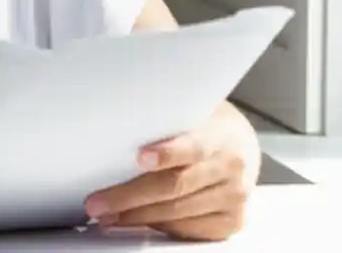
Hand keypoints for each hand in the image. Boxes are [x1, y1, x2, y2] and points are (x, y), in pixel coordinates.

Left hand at [83, 112, 257, 241]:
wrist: (243, 147)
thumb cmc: (207, 128)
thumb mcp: (193, 112)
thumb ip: (166, 121)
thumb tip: (114, 123)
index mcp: (222, 135)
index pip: (194, 146)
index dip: (167, 153)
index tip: (140, 158)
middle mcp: (231, 168)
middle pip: (176, 187)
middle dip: (130, 196)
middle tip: (98, 201)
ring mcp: (233, 198)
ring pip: (176, 213)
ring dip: (135, 216)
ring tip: (106, 214)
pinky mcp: (230, 221)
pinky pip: (187, 230)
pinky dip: (157, 226)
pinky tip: (135, 220)